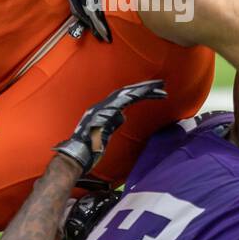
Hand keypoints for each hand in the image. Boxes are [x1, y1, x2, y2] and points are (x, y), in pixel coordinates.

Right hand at [54, 80, 168, 172]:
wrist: (77, 155)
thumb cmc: (90, 149)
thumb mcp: (105, 134)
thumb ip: (113, 123)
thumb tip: (123, 116)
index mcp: (101, 110)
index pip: (123, 98)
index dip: (138, 92)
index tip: (153, 91)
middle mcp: (101, 106)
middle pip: (126, 92)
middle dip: (144, 87)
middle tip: (161, 84)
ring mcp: (102, 109)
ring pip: (126, 94)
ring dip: (144, 90)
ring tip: (160, 87)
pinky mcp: (105, 114)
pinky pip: (123, 101)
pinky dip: (136, 96)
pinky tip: (147, 93)